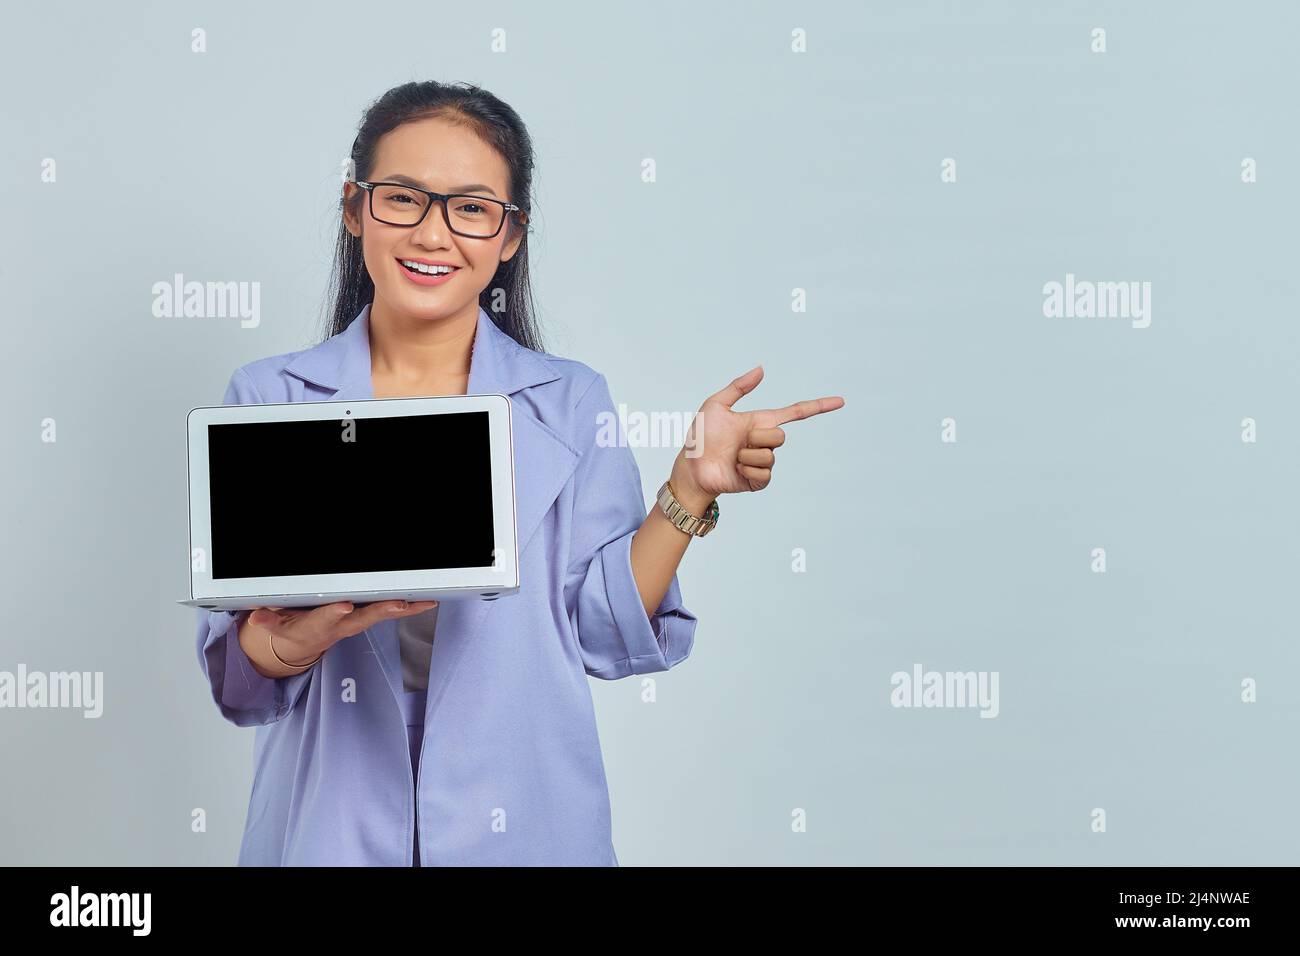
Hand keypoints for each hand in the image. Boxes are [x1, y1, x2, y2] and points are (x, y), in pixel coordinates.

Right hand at [248, 600, 438, 665]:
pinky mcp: (367, 618)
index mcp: (319, 625)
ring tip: (426, 601)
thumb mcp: (277, 627)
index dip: (336, 612)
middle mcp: (343, 625)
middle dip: (382, 611)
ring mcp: (358, 622)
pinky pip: (390, 612)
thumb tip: (256, 617)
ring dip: (405, 609)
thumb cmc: (293, 629)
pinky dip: (409, 608)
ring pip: (383, 614)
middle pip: (365, 618)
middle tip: (400, 603)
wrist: (303, 646)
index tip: (345, 605)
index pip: (327, 618)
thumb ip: (269, 622)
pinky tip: (427, 601)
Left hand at [669, 365, 843, 507]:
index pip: (795, 413)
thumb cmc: (700, 436)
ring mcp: (763, 462)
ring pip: (770, 455)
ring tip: (732, 457)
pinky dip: (747, 470)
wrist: (691, 467)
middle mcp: (764, 441)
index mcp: (760, 421)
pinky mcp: (758, 481)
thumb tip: (762, 369)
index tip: (840, 401)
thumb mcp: (716, 405)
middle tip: (738, 441)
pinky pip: (764, 473)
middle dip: (757, 437)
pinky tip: (735, 470)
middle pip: (780, 436)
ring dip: (747, 455)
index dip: (818, 407)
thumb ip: (739, 386)